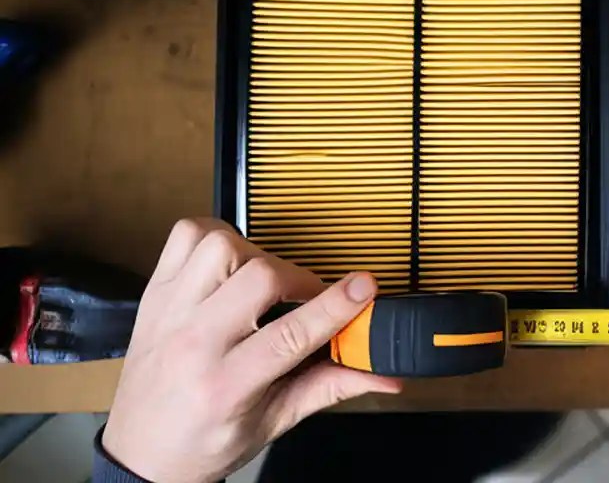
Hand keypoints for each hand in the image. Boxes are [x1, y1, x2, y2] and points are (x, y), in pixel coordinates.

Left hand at [102, 219, 402, 482]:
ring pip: (220, 246)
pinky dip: (215, 238)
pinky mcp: (155, 293)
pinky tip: (231, 263)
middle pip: (258, 277)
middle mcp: (192, 343)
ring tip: (264, 280)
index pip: (291, 334)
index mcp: (226, 386)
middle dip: (298, 280)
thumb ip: (331, 387)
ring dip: (255, 254)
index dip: (335, 305)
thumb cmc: (205, 442)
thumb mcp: (274, 423)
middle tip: (307, 297)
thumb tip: (385, 375)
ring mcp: (169, 312)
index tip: (365, 287)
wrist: (139, 454)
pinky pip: (185, 237)